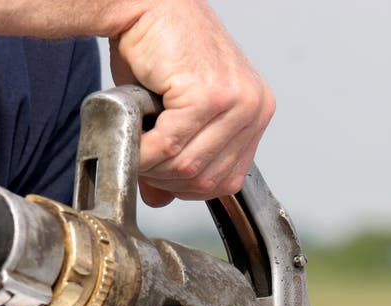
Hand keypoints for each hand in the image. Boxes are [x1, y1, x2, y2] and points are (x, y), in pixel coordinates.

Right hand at [109, 0, 275, 204]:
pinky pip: (171, 146)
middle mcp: (255, 107)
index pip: (227, 180)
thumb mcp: (175, 113)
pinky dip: (146, 151)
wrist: (144, 3)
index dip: (187, 187)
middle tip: (142, 160)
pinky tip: (135, 136)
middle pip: (207, 179)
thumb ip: (175, 157)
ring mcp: (237, 101)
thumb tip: (160, 200)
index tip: (160, 175)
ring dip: (153, 166)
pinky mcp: (209, 95)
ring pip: (188, 167)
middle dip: (167, 180)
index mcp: (255, 114)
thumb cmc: (158, 51)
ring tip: (136, 145)